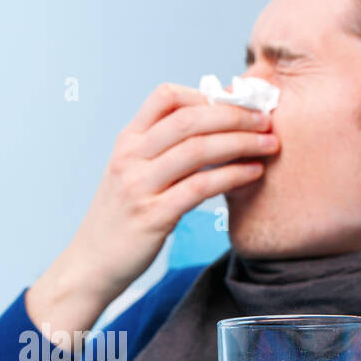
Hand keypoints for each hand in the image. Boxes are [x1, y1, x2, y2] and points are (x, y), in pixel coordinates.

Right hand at [25, 82, 279, 336]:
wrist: (90, 265)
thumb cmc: (121, 221)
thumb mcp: (132, 176)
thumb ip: (163, 152)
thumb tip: (214, 131)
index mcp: (126, 142)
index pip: (166, 96)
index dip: (205, 94)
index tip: (236, 105)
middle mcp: (130, 158)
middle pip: (189, 119)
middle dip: (235, 115)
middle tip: (267, 120)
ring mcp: (139, 187)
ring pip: (198, 149)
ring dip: (241, 143)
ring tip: (269, 145)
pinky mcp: (152, 216)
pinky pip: (200, 187)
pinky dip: (232, 175)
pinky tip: (252, 174)